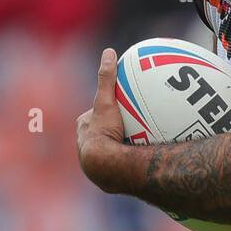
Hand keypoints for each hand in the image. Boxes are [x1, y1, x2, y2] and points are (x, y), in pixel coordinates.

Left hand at [76, 47, 129, 192]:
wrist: (106, 167)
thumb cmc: (104, 133)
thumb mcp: (105, 101)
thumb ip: (107, 78)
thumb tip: (109, 52)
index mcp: (84, 130)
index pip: (92, 115)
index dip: (103, 110)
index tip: (115, 106)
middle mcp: (86, 148)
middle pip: (100, 134)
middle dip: (110, 130)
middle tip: (129, 125)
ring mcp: (96, 165)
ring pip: (110, 153)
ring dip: (121, 149)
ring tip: (140, 145)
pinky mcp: (108, 179)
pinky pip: (121, 166)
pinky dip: (130, 163)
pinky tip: (145, 161)